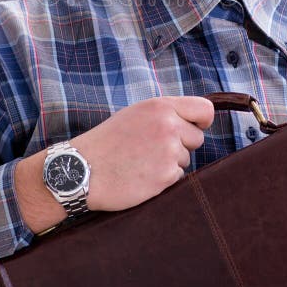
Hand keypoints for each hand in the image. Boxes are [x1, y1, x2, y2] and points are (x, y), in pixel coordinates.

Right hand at [73, 96, 215, 211]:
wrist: (81, 169)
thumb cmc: (107, 142)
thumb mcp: (135, 114)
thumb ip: (164, 114)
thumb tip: (193, 122)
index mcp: (161, 106)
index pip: (205, 109)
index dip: (202, 122)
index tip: (195, 128)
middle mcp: (169, 125)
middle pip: (197, 139)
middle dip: (182, 146)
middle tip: (153, 150)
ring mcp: (169, 151)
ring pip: (186, 159)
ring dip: (170, 164)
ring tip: (141, 163)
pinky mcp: (166, 176)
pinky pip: (177, 177)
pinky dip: (163, 180)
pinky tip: (141, 176)